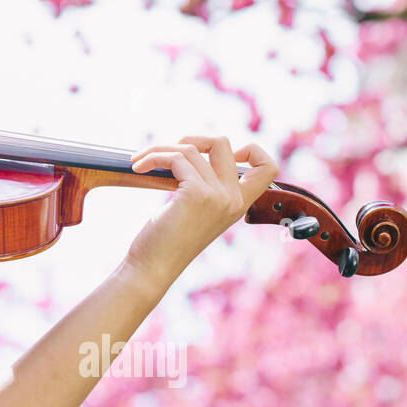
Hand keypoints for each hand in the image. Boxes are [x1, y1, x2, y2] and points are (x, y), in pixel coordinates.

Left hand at [123, 136, 279, 287]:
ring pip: (190, 148)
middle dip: (192, 138)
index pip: (268, 167)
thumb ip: (204, 187)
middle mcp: (233, 199)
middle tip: (167, 152)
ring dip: (159, 149)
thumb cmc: (166, 241)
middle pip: (223, 142)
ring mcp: (218, 196)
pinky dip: (153, 157)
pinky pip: (175, 158)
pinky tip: (138, 166)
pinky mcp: (196, 193)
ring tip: (140, 160)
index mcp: (238, 204)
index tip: (215, 154)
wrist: (152, 268)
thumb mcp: (195, 211)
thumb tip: (189, 150)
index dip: (249, 149)